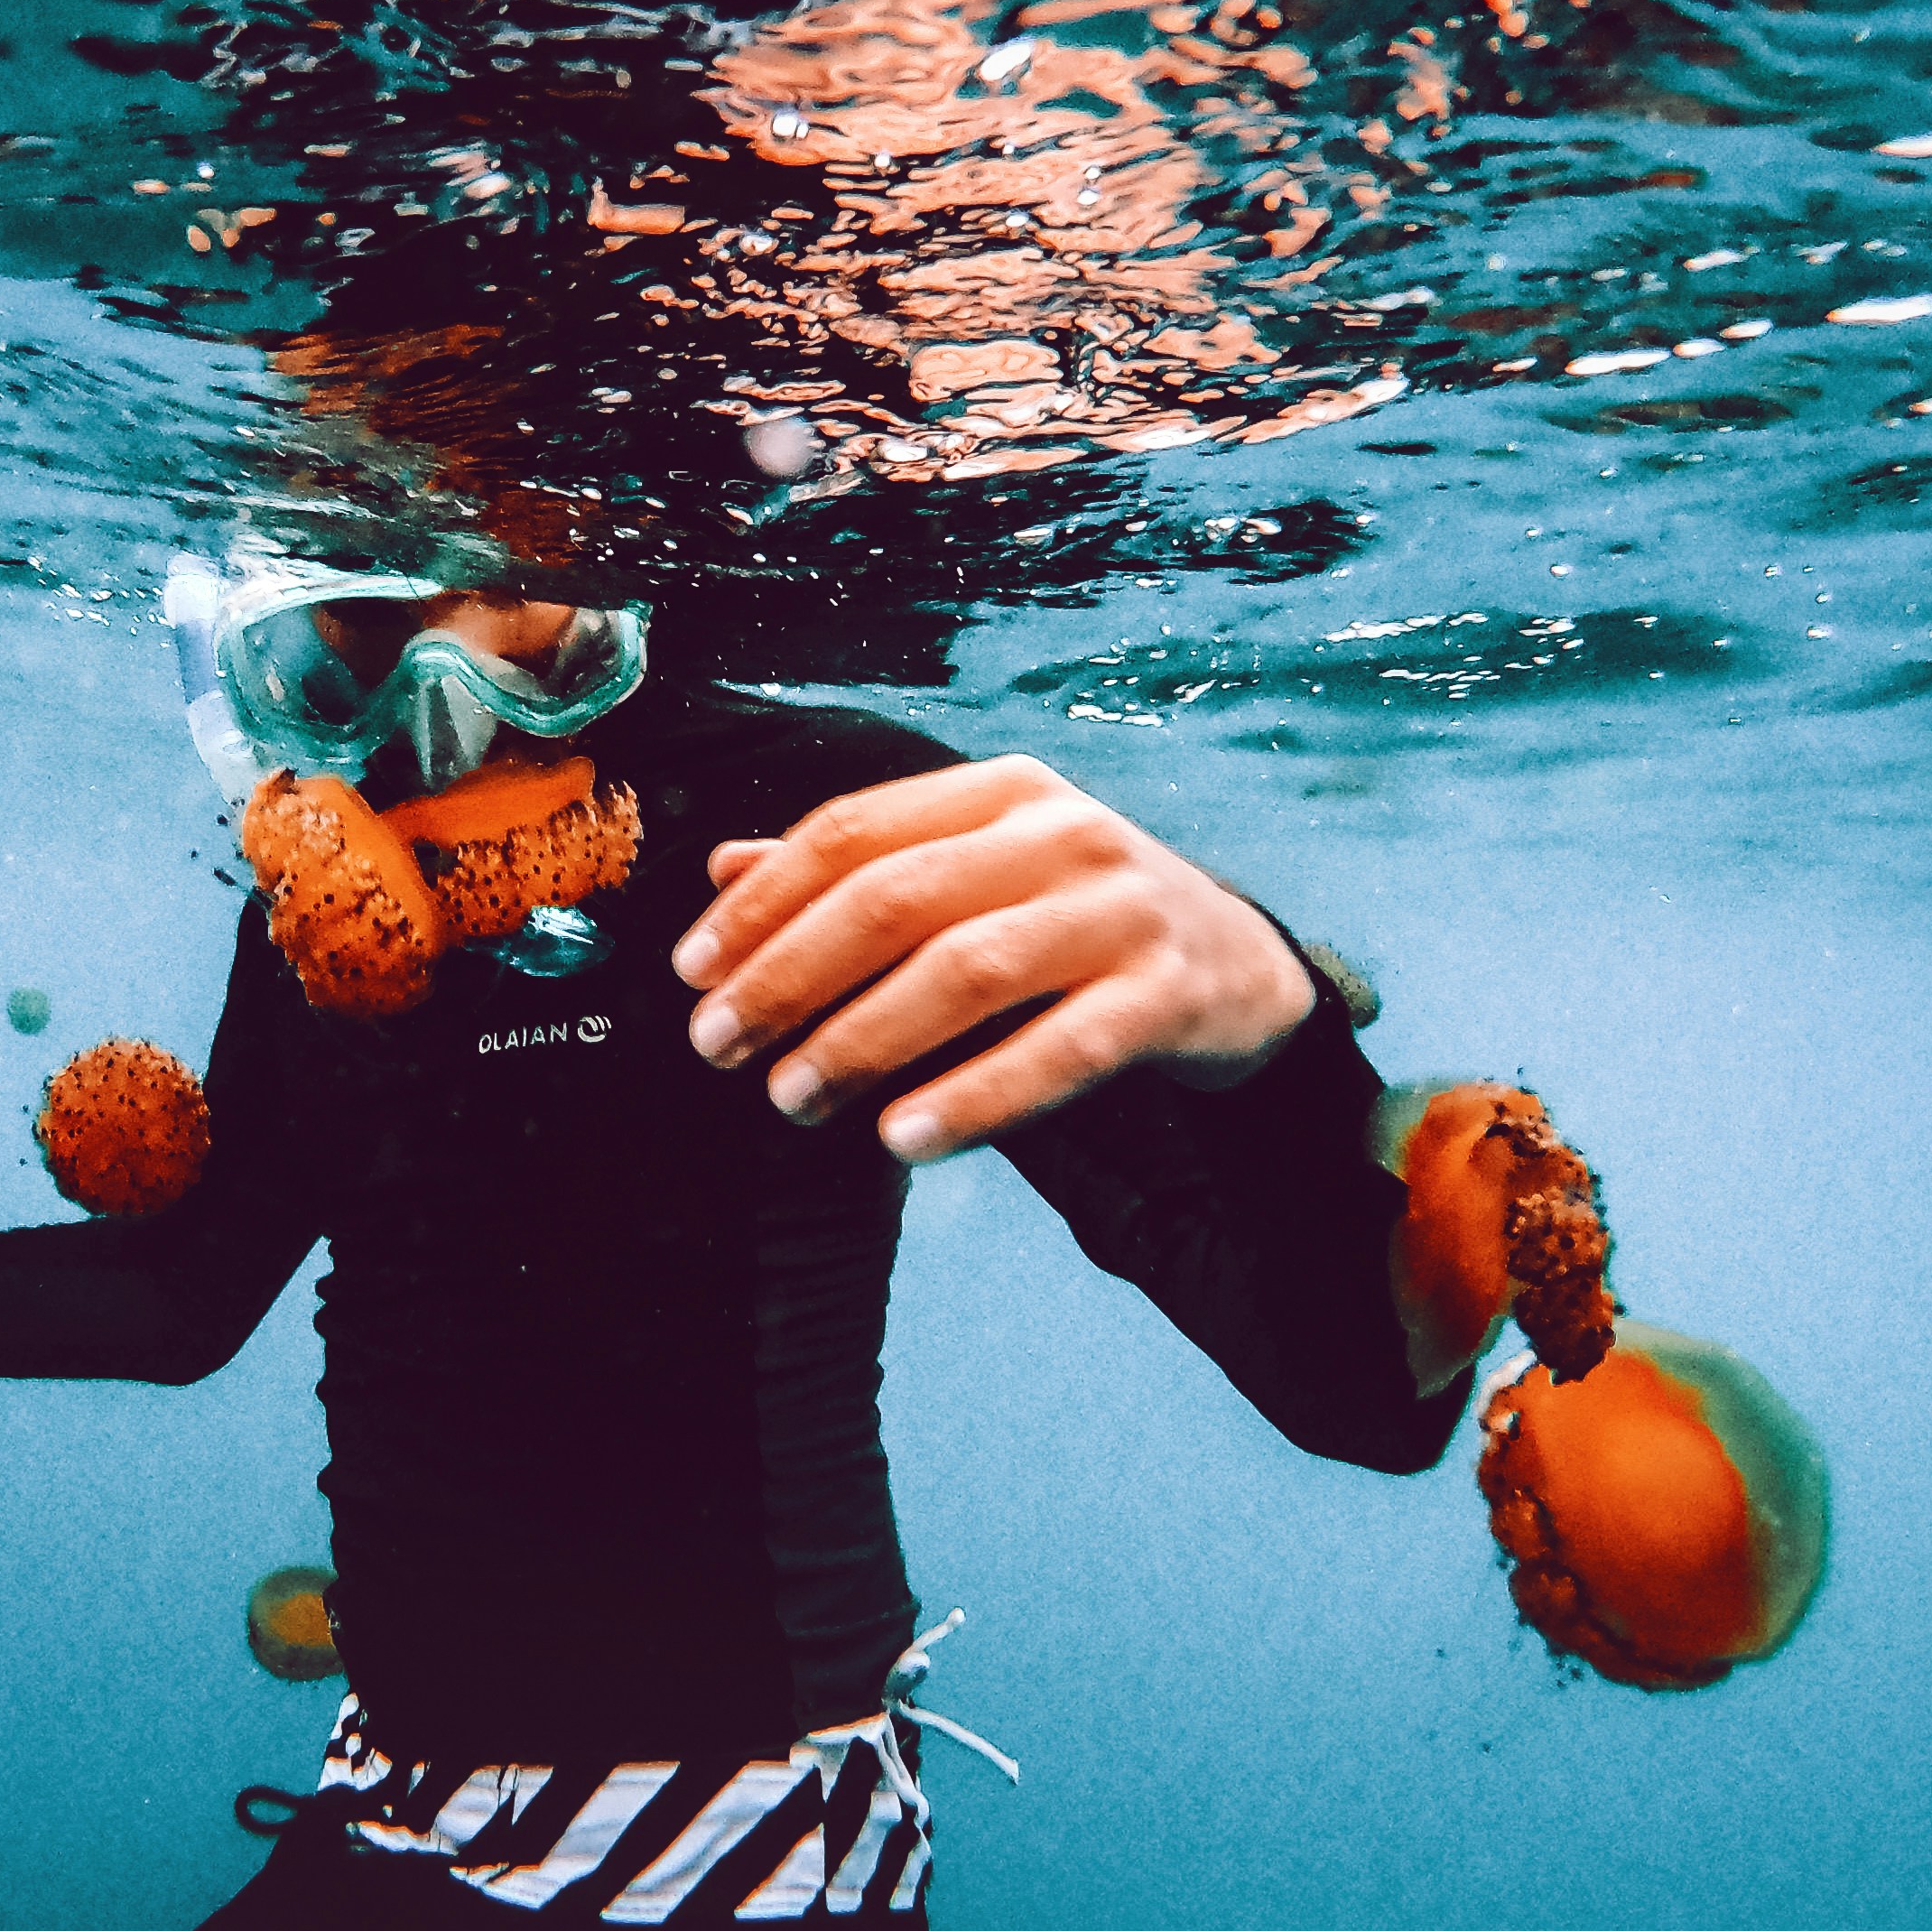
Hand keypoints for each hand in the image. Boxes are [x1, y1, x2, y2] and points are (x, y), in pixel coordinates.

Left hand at [671, 753, 1317, 1162]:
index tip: (691, 973)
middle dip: (788, 976)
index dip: (760, 904)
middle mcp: (1061, 832)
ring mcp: (1121, 908)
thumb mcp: (974, 874)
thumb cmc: (1073, 921)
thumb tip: (722, 870)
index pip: (851, 833)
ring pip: (966, 970)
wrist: (1239, 968)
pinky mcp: (1167, 993)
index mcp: (999, 791)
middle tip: (718, 1047)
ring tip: (791, 1099)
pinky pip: (1057, 1051)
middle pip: (895, 898)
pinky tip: (903, 1139)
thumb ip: (858, 869)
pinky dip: (973, 1098)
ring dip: (862, 1040)